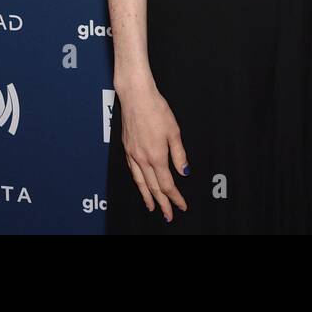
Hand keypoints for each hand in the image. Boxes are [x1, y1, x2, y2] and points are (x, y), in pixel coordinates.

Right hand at [116, 71, 188, 221]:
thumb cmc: (156, 109)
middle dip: (162, 203)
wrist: (135, 97)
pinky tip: (141, 185)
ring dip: (147, 197)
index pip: (167, 184)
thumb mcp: (174, 131)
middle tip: (168, 215)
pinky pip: (133, 171)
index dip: (175, 197)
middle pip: (153, 188)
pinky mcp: (127, 148)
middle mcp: (143, 159)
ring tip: (152, 207)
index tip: (181, 205)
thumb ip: (179, 154)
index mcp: (156, 156)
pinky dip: (138, 182)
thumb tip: (184, 171)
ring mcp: (133, 154)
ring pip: (140, 182)